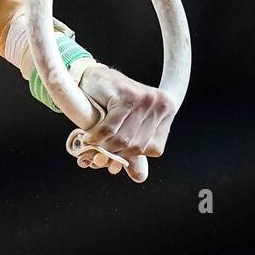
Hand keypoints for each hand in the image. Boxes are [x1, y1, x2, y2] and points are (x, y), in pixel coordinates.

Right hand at [72, 63, 176, 181]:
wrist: (92, 76)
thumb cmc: (110, 101)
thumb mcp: (127, 124)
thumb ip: (133, 148)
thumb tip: (139, 178)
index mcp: (167, 111)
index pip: (153, 148)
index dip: (130, 155)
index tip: (112, 155)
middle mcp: (160, 105)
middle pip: (138, 145)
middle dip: (114, 152)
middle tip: (96, 155)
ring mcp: (144, 99)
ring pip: (124, 139)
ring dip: (104, 146)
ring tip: (91, 146)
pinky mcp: (126, 97)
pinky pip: (110, 128)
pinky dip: (96, 136)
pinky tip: (87, 137)